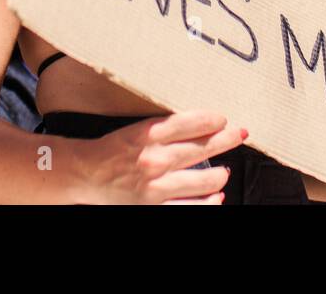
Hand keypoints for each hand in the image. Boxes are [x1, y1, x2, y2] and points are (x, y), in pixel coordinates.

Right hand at [70, 110, 245, 203]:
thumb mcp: (135, 130)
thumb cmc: (110, 149)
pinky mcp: (154, 206)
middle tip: (240, 134)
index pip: (190, 122)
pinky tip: (217, 195)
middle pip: (202, 148)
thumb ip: (164, 128)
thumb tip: (200, 124)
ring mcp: (156, 186)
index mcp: (146, 134)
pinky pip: (192, 207)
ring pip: (205, 180)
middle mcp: (154, 159)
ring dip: (221, 173)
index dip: (212, 120)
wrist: (85, 175)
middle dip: (226, 139)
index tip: (222, 119)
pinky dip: (210, 201)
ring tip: (224, 170)